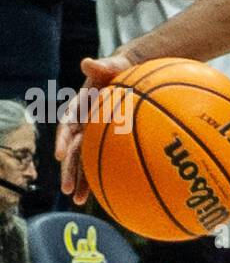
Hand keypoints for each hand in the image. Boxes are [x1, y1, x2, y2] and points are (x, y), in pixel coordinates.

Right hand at [57, 52, 134, 201]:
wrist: (134, 74)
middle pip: (73, 150)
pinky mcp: (109, 142)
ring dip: (81, 180)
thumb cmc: (124, 69)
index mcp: (81, 106)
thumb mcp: (116, 65)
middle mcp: (85, 123)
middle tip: (67, 189)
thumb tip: (87, 62)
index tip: (61, 154)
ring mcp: (96, 135)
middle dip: (69, 170)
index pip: (68, 124)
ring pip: (85, 160)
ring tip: (78, 201)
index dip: (62, 139)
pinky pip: (105, 161)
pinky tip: (107, 196)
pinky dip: (104, 177)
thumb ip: (104, 65)